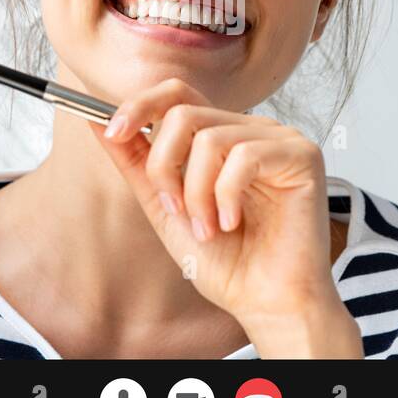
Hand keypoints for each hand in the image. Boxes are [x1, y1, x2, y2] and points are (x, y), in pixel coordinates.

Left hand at [91, 79, 361, 357]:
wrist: (266, 304)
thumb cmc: (227, 262)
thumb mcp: (165, 207)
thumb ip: (136, 161)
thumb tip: (94, 120)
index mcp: (223, 135)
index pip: (177, 93)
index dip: (139, 106)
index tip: (113, 134)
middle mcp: (252, 129)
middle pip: (184, 111)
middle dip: (164, 165)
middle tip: (174, 209)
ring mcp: (280, 139)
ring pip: (210, 138)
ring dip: (196, 193)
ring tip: (207, 228)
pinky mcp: (303, 156)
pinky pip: (244, 156)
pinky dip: (226, 196)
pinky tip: (232, 223)